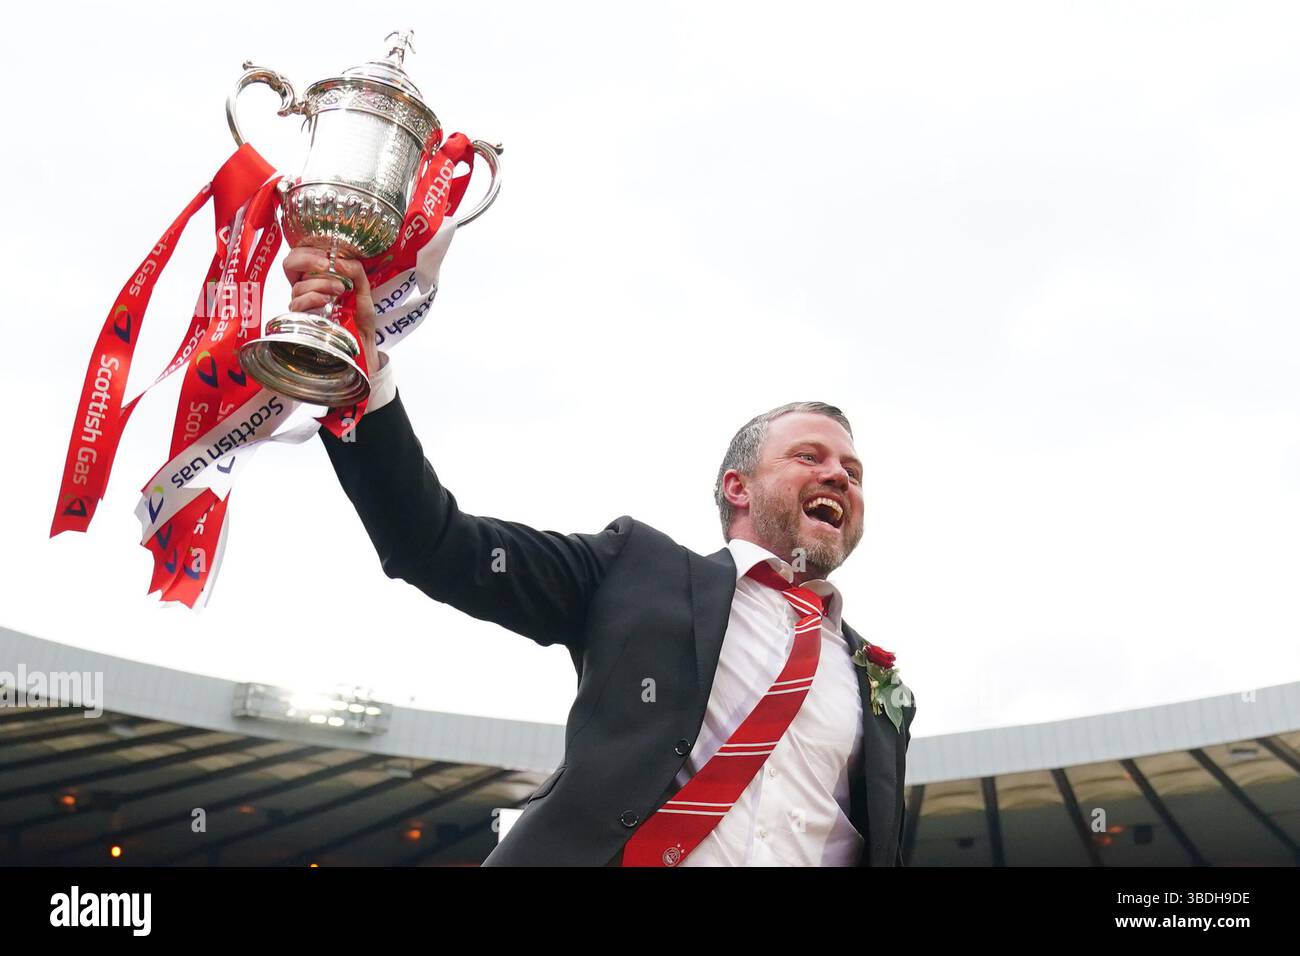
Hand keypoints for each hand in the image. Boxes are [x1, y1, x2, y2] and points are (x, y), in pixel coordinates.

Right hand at [283, 247, 379, 374]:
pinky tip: (326, 300)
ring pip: (298, 285)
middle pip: (289, 264)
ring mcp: (302, 302)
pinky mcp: (302, 318)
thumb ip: (355, 270)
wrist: (363, 338)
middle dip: (307, 260)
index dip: (309, 251)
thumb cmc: (360, 314)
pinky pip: (297, 303)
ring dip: (320, 283)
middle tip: (326, 265)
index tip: (328, 255)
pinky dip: (312, 297)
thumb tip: (338, 259)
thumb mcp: (363, 288)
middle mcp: (305, 286)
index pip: (300, 254)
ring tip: (340, 290)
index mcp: (317, 275)